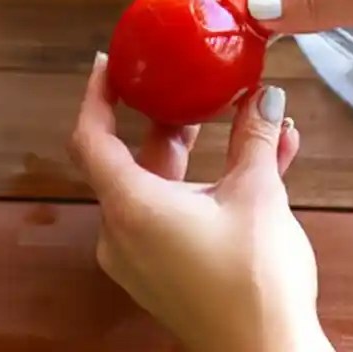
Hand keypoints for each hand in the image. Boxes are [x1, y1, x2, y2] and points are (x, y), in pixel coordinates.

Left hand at [69, 53, 332, 351]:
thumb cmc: (253, 287)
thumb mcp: (257, 195)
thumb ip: (255, 139)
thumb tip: (261, 97)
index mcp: (131, 207)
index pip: (91, 137)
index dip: (97, 95)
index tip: (108, 65)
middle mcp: (124, 233)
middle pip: (130, 160)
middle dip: (165, 120)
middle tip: (187, 86)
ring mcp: (141, 258)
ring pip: (160, 188)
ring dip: (199, 156)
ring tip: (244, 123)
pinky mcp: (163, 274)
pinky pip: (175, 216)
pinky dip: (205, 189)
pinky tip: (260, 164)